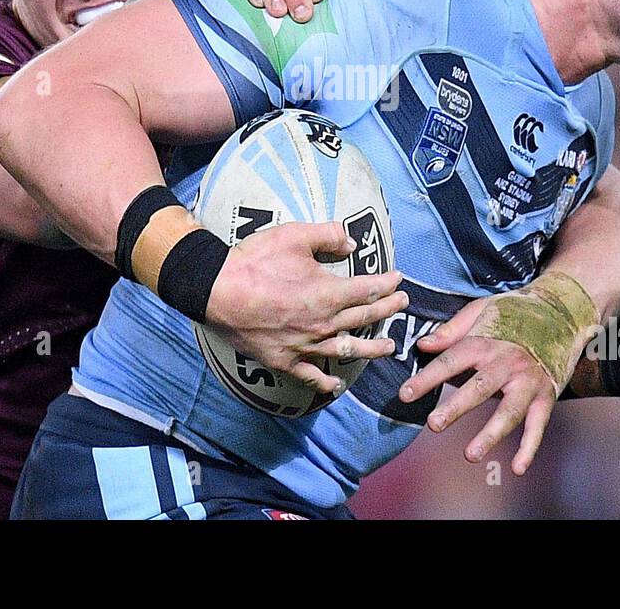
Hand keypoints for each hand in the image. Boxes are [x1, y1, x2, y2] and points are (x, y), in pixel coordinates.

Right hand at [206, 220, 406, 393]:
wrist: (217, 289)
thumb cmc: (256, 261)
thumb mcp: (294, 236)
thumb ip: (327, 236)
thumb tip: (350, 243)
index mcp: (328, 293)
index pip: (368, 289)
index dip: (387, 283)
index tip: (398, 279)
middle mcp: (322, 323)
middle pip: (364, 318)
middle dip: (387, 310)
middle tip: (403, 305)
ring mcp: (304, 345)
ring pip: (347, 349)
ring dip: (372, 349)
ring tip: (390, 348)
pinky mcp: (283, 360)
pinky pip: (309, 375)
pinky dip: (325, 381)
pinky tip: (337, 384)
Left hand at [399, 294, 565, 475]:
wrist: (563, 309)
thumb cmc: (516, 311)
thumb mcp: (481, 310)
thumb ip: (451, 330)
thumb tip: (423, 345)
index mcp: (486, 342)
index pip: (451, 360)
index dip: (427, 378)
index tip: (405, 394)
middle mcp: (507, 363)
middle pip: (479, 387)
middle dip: (456, 406)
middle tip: (434, 424)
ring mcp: (529, 381)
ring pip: (509, 411)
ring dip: (491, 434)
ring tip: (470, 454)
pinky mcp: (546, 395)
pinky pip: (538, 425)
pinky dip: (530, 448)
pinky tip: (518, 468)